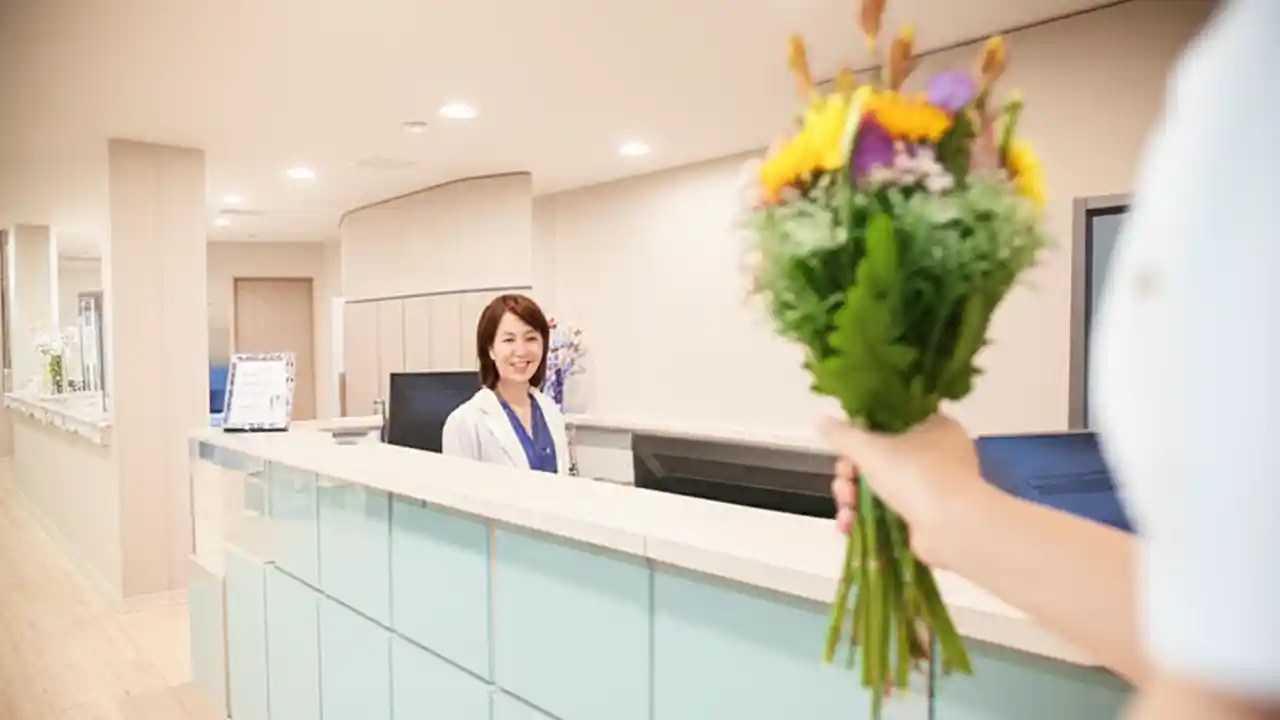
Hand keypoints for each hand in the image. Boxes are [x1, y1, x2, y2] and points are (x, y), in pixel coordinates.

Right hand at [821, 413, 988, 567]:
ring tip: (845, 512)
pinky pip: (888, 511)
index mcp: (932, 425)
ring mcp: (934, 487)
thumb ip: (842, 434)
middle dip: (850, 476)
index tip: (844, 453)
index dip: (859, 438)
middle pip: (879, 458)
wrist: (952, 528)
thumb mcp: (871, 448)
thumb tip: (819, 418)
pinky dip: (866, 518)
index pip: (887, 423)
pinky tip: (849, 526)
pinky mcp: (927, 516)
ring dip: (854, 500)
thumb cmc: (916, 475)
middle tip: (843, 486)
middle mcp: (937, 453)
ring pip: (880, 487)